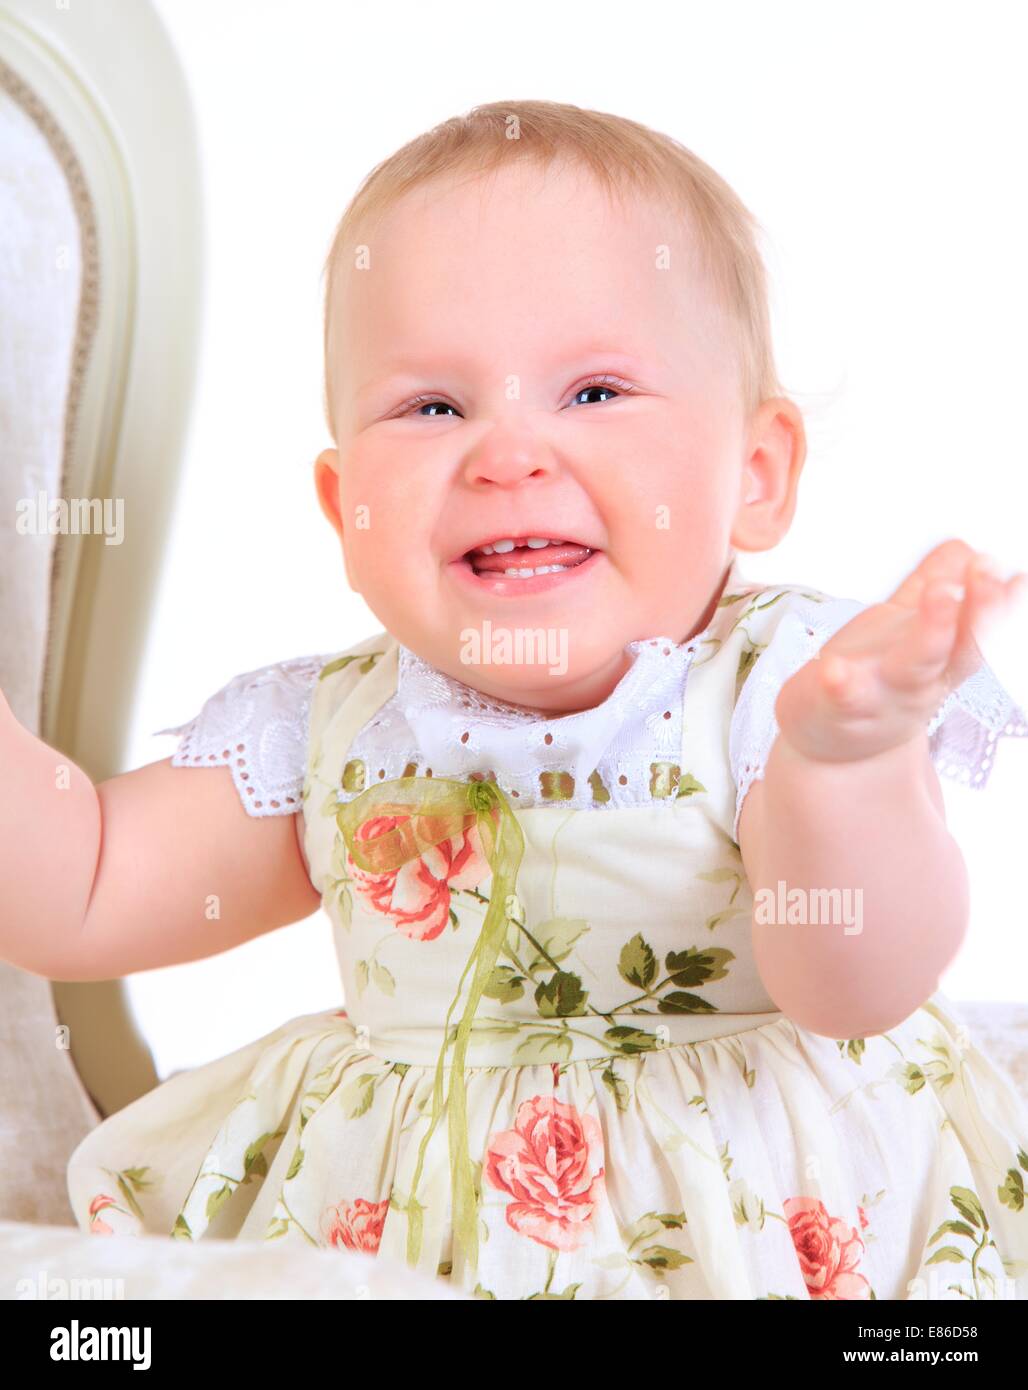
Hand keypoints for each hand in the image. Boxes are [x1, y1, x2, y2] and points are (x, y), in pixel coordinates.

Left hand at [774, 539, 1027, 763]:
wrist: (831, 745)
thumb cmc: (874, 681)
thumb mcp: (906, 635)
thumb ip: (931, 589)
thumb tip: (965, 549)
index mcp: (940, 658)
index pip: (978, 629)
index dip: (997, 603)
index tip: (1015, 575)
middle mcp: (920, 679)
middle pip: (958, 647)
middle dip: (979, 609)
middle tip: (989, 571)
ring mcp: (880, 694)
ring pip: (913, 666)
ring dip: (932, 631)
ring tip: (941, 592)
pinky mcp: (834, 706)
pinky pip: (840, 696)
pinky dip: (839, 683)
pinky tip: (833, 668)